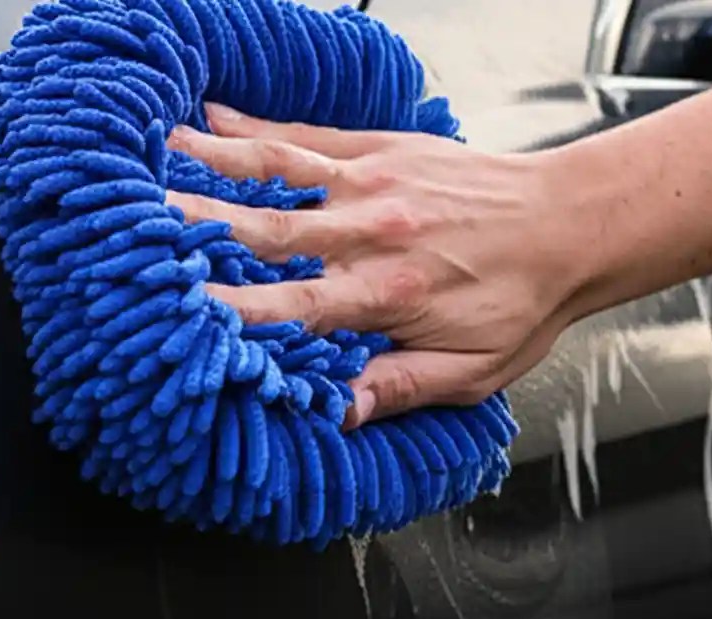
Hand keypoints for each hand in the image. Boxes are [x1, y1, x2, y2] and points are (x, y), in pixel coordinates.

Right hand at [167, 104, 594, 428]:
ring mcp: (373, 185)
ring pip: (278, 171)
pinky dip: (259, 126)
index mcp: (386, 295)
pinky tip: (215, 115)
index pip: (290, 304)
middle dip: (197, 223)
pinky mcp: (383, 150)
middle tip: (138, 218)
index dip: (230, 306)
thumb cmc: (522, 300)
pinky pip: (311, 136)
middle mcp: (370, 234)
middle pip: (266, 230)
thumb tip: (338, 410)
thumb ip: (401, 387)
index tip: (177, 306)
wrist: (572, 223)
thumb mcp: (473, 370)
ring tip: (155, 150)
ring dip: (213, 161)